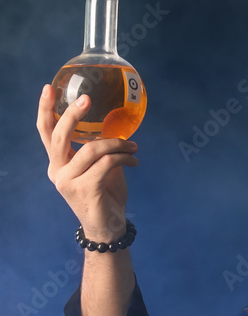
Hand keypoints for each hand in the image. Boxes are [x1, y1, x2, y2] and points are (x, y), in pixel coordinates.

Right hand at [38, 85, 137, 239]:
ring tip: (134, 146)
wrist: (108, 227)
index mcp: (57, 163)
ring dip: (118, 144)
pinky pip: (107, 163)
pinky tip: (135, 161)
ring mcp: (68, 181)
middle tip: (89, 99)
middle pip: (60, 135)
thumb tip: (113, 128)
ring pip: (92, 149)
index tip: (49, 88)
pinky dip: (124, 158)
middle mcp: (57, 171)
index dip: (46, 110)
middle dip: (73, 114)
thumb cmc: (106, 196)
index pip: (46, 133)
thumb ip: (99, 151)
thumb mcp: (100, 169)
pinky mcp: (85, 188)